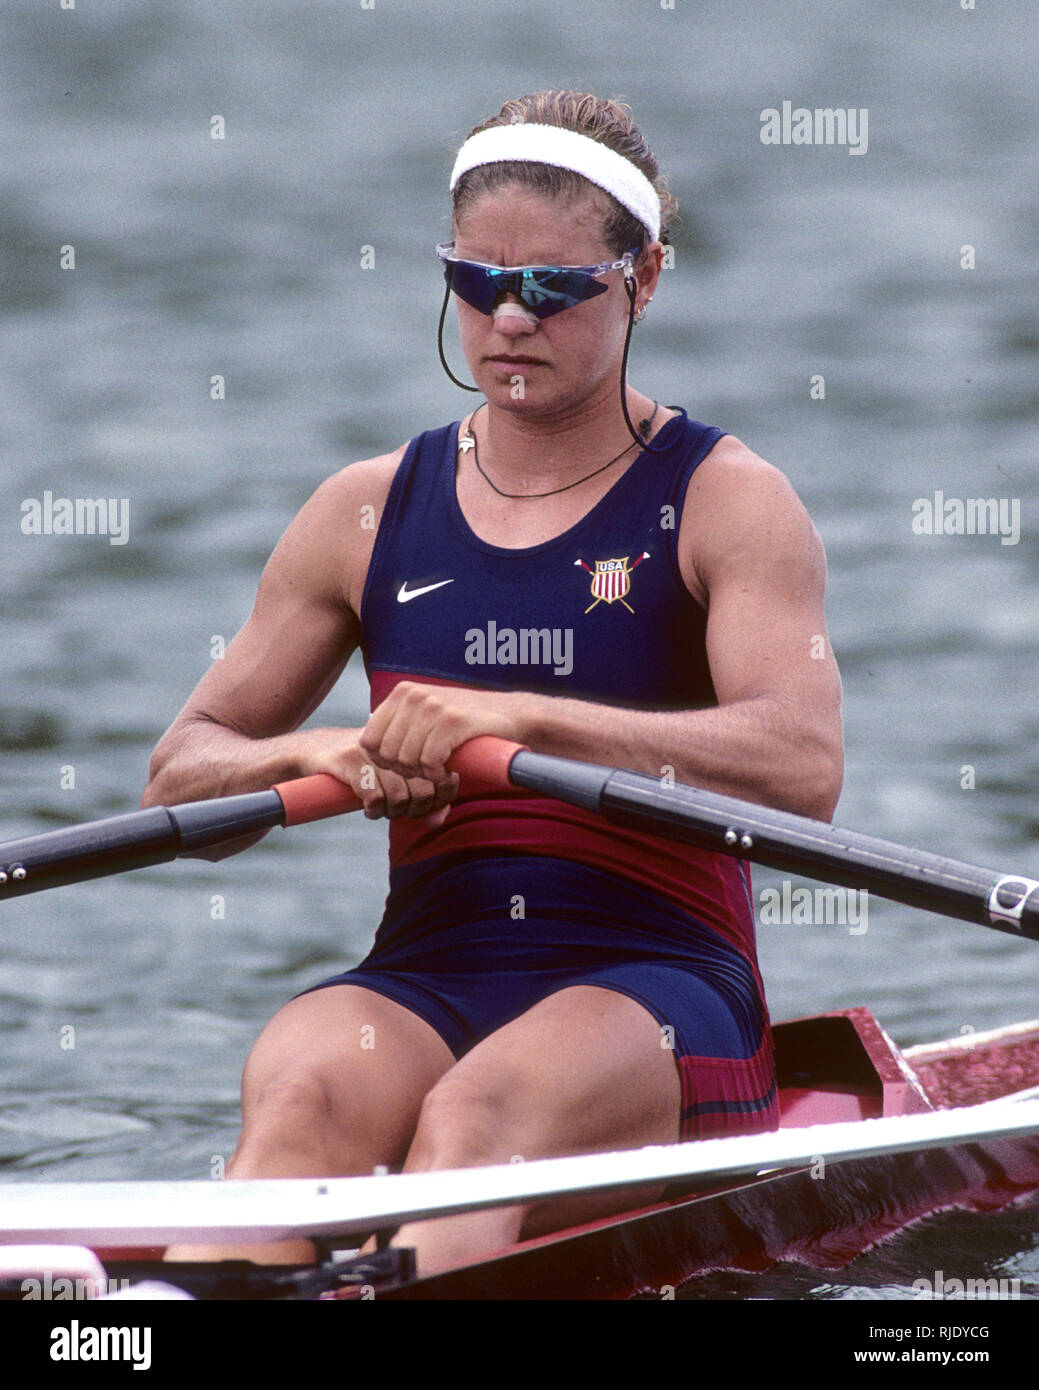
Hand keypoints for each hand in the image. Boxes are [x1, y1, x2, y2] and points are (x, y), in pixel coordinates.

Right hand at [300, 728, 456, 823]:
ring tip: (383, 809)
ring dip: (392, 813)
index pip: (442, 773)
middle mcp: (395, 739)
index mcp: (412, 738)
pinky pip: (374, 797)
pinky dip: (374, 811)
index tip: (427, 806)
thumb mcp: (395, 777)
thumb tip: (437, 820)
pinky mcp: (349, 759)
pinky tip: (368, 809)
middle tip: (401, 810)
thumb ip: (422, 796)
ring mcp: (372, 749)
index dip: (441, 797)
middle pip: (423, 789)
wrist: (313, 750)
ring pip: (399, 796)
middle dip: (416, 810)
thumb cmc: (362, 767)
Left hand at [358, 683, 529, 790]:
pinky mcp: (452, 720)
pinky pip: (428, 762)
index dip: (382, 764)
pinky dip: (438, 777)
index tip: (406, 771)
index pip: (367, 740)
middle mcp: (413, 695)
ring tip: (440, 775)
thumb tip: (366, 758)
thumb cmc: (466, 726)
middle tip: (426, 777)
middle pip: (385, 754)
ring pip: (405, 760)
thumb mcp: (426, 722)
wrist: (512, 716)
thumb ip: (399, 737)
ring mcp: (433, 706)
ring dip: (422, 777)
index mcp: (401, 693)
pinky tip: (450, 775)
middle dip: (403, 774)